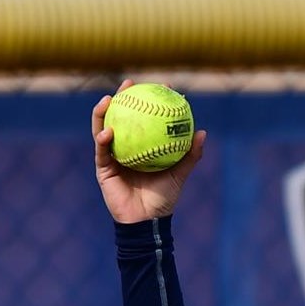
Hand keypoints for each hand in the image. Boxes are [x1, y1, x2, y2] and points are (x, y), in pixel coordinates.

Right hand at [92, 79, 207, 223]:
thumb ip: (190, 155)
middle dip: (123, 97)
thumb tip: (202, 132)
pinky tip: (108, 130)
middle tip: (129, 84)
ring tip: (110, 99)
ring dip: (103, 112)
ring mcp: (112, 156)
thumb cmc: (163, 199)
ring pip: (104, 128)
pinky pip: (102, 151)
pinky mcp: (102, 168)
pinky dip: (103, 139)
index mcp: (142, 147)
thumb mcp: (179, 175)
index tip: (161, 86)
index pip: (146, 119)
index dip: (150, 101)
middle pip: (122, 117)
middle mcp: (125, 148)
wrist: (146, 221)